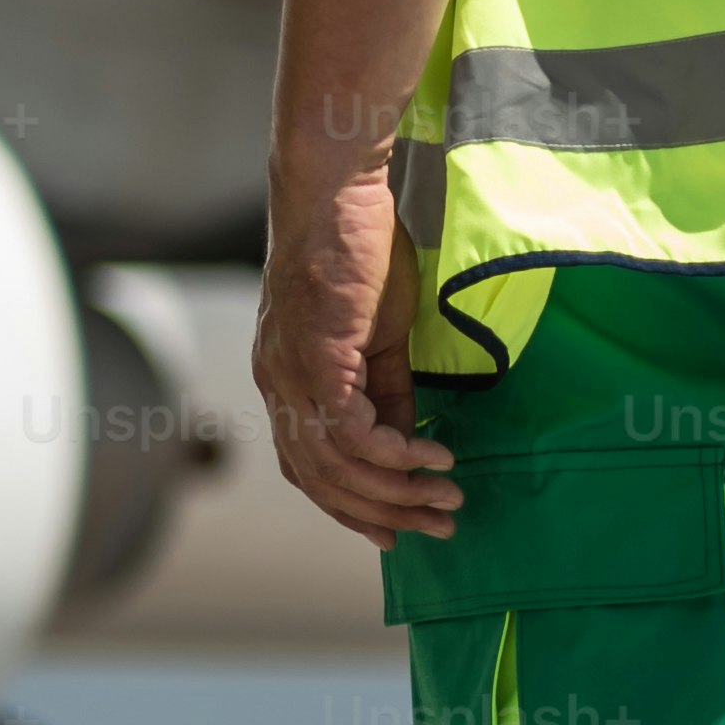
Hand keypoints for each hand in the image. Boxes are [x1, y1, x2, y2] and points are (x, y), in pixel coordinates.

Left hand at [252, 166, 458, 545]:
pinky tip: (431, 458)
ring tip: (448, 499)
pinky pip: (351, 431)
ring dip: (397, 491)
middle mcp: (276, 387)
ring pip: (336, 465)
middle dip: (382, 513)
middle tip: (438, 529)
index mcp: (282, 382)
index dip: (348, 506)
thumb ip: (385, 390)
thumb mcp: (376, 335)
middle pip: (320, 480)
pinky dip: (393, 453)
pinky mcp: (316, 359)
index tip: (393, 532)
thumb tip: (406, 440)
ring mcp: (289, 376)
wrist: (334, 192)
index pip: (306, 466)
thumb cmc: (357, 252)